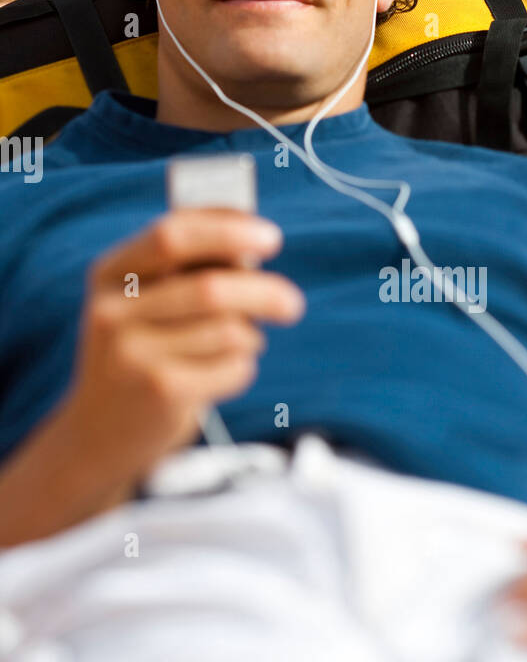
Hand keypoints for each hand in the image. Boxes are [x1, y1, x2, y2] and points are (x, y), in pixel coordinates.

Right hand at [59, 209, 304, 486]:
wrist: (99, 432)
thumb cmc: (143, 353)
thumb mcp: (144, 304)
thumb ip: (189, 269)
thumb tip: (253, 240)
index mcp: (109, 275)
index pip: (172, 235)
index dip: (227, 229)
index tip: (271, 236)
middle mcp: (113, 312)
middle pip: (210, 288)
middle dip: (263, 292)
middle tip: (292, 304)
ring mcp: (134, 354)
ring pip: (229, 330)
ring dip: (250, 337)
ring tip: (238, 346)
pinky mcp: (162, 391)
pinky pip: (233, 366)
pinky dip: (242, 367)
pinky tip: (220, 374)